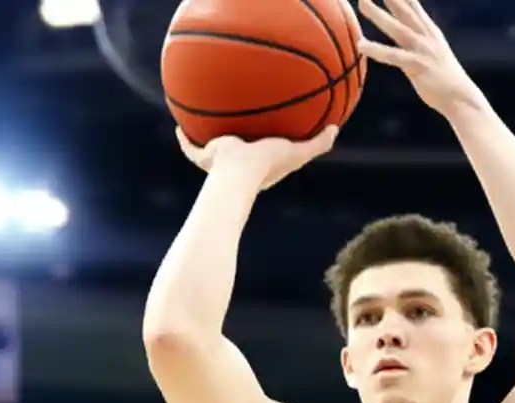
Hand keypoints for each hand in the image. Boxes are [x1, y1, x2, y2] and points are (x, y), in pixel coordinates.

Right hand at [176, 125, 338, 190]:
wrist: (239, 170)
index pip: (264, 154)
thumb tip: (335, 128)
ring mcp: (220, 162)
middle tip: (236, 124)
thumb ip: (318, 144)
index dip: (267, 145)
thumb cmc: (269, 163)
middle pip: (237, 149)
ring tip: (205, 121)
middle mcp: (238, 164)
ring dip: (208, 138)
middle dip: (237, 139)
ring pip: (211, 149)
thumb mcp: (298, 152)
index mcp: (260, 165)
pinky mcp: (204, 156)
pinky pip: (190, 147)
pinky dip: (183, 139)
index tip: (269, 133)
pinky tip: (178, 124)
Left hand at [358, 0, 484, 119]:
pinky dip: (377, 50)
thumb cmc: (443, 75)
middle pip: (404, 9)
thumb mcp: (432, 49)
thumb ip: (417, 36)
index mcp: (429, 29)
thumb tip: (401, 28)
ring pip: (397, 28)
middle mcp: (426, 35)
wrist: (461, 96)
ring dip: (378, 15)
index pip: (412, 4)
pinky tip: (361, 45)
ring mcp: (423, 50)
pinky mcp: (418, 66)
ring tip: (361, 4)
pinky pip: (394, 56)